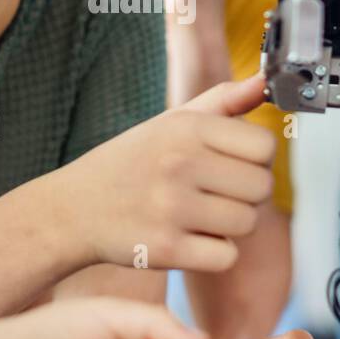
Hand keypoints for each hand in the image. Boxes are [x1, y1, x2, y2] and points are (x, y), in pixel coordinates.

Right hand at [53, 74, 274, 272]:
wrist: (73, 209)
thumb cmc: (132, 163)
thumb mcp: (171, 122)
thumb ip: (224, 101)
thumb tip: (266, 82)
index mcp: (187, 127)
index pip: (265, 147)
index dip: (256, 160)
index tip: (234, 165)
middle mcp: (180, 163)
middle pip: (262, 188)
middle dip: (246, 195)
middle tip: (215, 194)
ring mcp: (172, 208)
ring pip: (246, 224)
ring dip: (230, 225)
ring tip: (198, 215)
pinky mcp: (166, 249)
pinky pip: (226, 257)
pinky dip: (213, 254)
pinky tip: (187, 239)